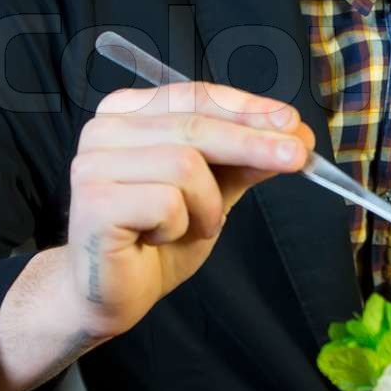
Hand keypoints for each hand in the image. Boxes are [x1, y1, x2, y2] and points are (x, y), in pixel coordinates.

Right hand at [63, 80, 313, 338]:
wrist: (113, 294)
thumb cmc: (157, 239)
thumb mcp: (212, 192)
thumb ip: (243, 161)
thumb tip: (294, 135)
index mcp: (127, 113)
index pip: (194, 95)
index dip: (246, 108)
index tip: (292, 124)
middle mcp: (103, 130)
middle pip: (194, 124)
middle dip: (254, 142)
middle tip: (298, 157)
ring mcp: (92, 164)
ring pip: (184, 164)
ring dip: (208, 204)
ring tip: (199, 226)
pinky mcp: (94, 202)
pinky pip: (166, 202)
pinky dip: (182, 225)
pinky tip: (161, 238)